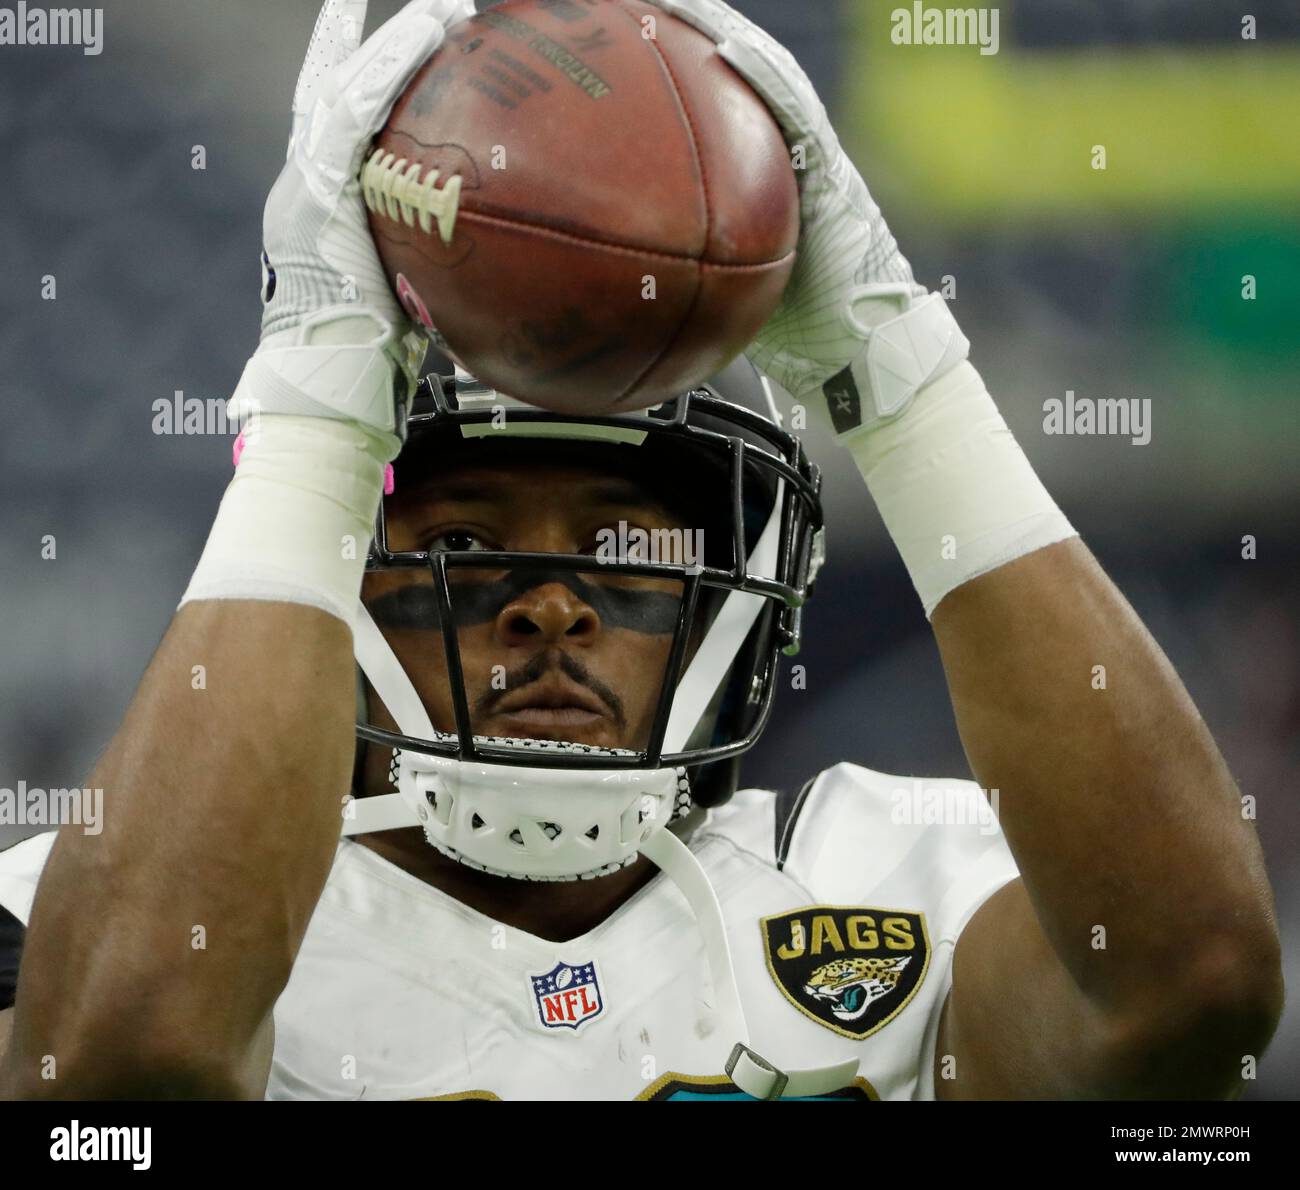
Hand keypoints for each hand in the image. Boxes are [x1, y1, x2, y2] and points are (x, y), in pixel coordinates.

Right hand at [231, 0, 472, 453]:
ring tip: (441, 8)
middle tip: (425, 9)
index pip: (339, 133)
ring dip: (395, 45)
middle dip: (372, 45)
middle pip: (333, 95)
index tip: (402, 50)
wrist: (331, 396)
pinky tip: (425, 36)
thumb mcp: (412, 306)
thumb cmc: (375, 370)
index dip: (364, 84)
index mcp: (322, 212)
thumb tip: (501, 261)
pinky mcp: (315, 201)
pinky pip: (350, 119)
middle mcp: (305, 191)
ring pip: (345, 92)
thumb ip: (435, 269)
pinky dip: (385, 73)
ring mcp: (305, 191)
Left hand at [642, 0, 968, 437]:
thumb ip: (697, 272)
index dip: (685, 69)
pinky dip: (763, 81)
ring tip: (679, 4)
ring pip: (770, 81)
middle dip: (697, 34)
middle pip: (743, 78)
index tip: (638, 39)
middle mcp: (795, 159)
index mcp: (772, 179)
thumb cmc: (807, 339)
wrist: (867, 360)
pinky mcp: (836, 177)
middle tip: (646, 4)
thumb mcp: (737, 299)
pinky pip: (797, 118)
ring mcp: (819, 162)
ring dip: (725, 36)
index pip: (723, 107)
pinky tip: (725, 50)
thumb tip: (627, 277)